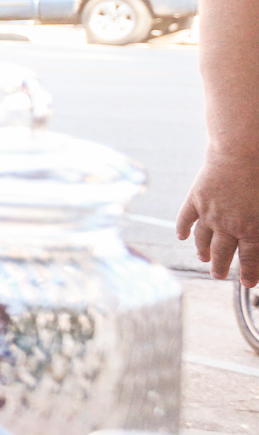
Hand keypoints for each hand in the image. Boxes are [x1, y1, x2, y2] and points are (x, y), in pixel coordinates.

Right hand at [178, 146, 258, 286]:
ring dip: (203, 251)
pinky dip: (183, 229)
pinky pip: (186, 218)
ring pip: (204, 240)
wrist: (242, 151)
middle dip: (221, 267)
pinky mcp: (196, 199)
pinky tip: (183, 236)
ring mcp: (209, 213)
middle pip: (223, 253)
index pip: (250, 259)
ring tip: (203, 259)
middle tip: (219, 275)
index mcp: (253, 229)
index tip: (246, 283)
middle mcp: (228, 226)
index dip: (248, 273)